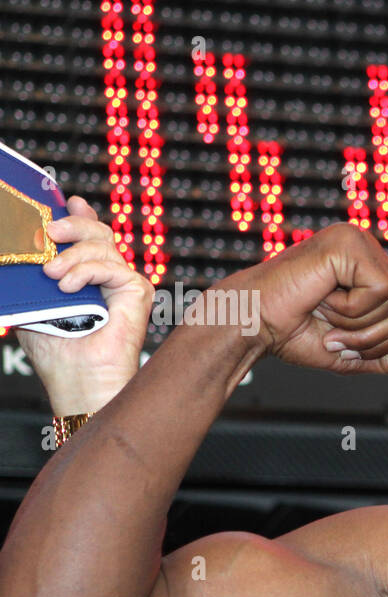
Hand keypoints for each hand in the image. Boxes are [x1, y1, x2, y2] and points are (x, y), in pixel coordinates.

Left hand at [18, 197, 150, 413]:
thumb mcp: (33, 299)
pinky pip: (112, 265)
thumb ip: (33, 270)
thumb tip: (25, 241)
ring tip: (52, 276)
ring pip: (103, 243)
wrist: (79, 380)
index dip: (76, 215)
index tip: (59, 200)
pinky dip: (86, 271)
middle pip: (97, 231)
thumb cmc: (57, 352)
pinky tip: (68, 287)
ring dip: (71, 255)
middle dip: (70, 225)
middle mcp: (108, 278)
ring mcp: (124, 284)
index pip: (86, 236)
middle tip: (46, 233)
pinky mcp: (138, 292)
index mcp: (87, 277)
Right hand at [220, 222, 387, 373]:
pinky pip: (381, 291)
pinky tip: (322, 298)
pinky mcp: (348, 243)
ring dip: (360, 326)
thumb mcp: (357, 356)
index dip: (387, 341)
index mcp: (371, 268)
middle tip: (334, 336)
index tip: (344, 343)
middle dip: (376, 338)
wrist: (251, 325)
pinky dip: (351, 310)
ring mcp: (358, 240)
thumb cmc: (295, 334)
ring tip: (326, 316)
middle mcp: (368, 248)